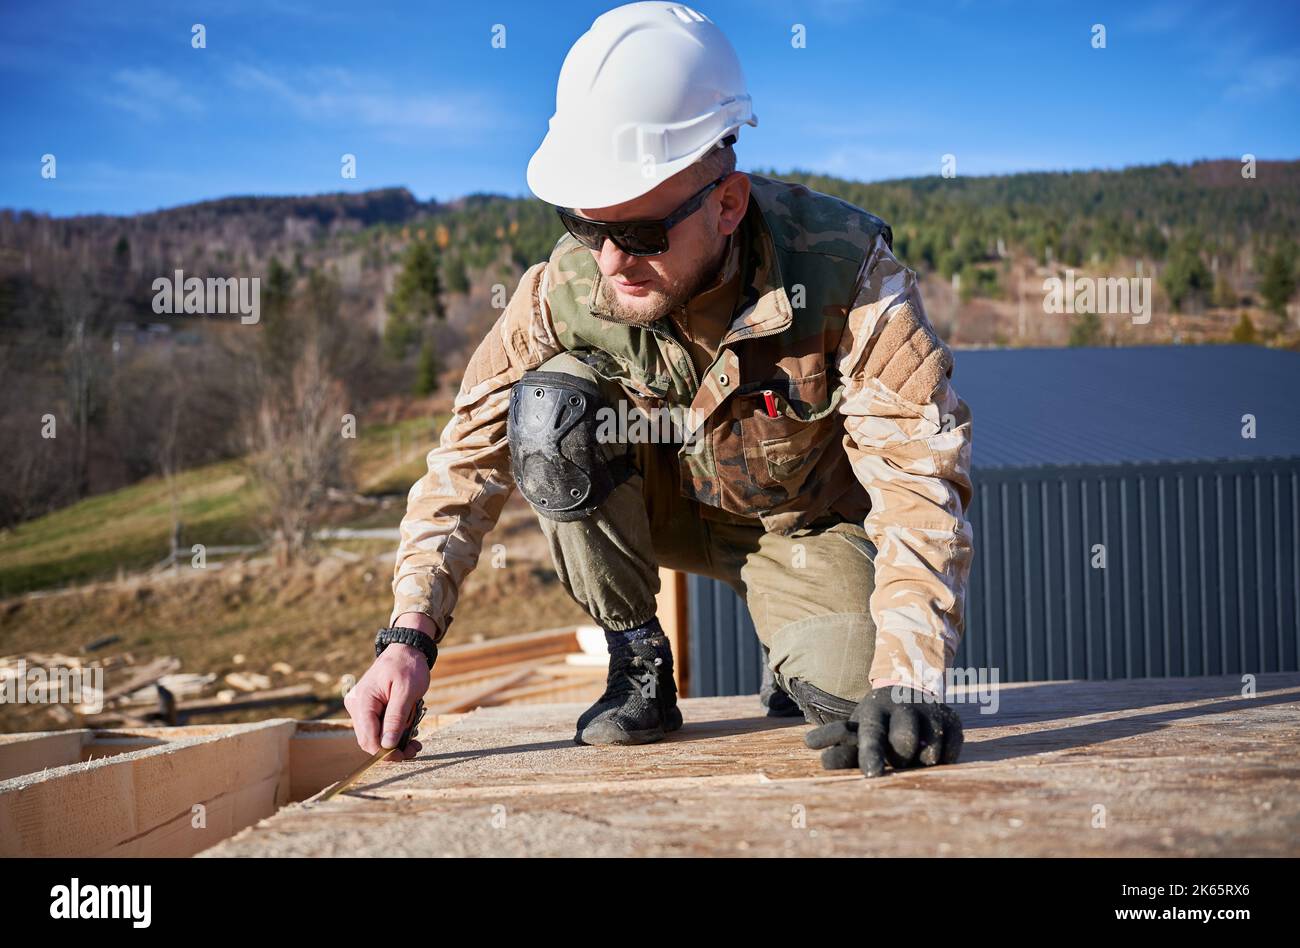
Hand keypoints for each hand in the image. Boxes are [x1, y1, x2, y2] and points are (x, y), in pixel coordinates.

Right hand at [344, 642, 429, 760]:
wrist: (406, 649)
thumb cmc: (408, 667)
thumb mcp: (407, 692)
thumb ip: (396, 719)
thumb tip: (387, 746)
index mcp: (363, 700)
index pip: (368, 738)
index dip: (385, 751)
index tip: (405, 755)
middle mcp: (356, 705)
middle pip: (369, 738)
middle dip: (392, 747)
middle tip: (415, 748)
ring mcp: (360, 705)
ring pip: (374, 733)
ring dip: (394, 739)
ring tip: (414, 740)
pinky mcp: (367, 706)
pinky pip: (377, 725)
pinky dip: (392, 729)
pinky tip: (407, 730)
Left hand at [804, 685, 962, 776]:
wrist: (910, 688)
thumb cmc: (876, 721)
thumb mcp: (857, 728)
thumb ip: (839, 743)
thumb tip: (807, 744)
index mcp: (874, 711)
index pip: (871, 734)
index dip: (871, 754)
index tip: (871, 774)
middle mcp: (903, 709)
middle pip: (904, 744)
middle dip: (899, 758)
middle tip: (896, 758)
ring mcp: (931, 714)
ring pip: (930, 752)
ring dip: (920, 761)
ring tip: (913, 756)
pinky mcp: (953, 721)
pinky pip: (951, 752)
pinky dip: (942, 759)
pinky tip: (933, 752)